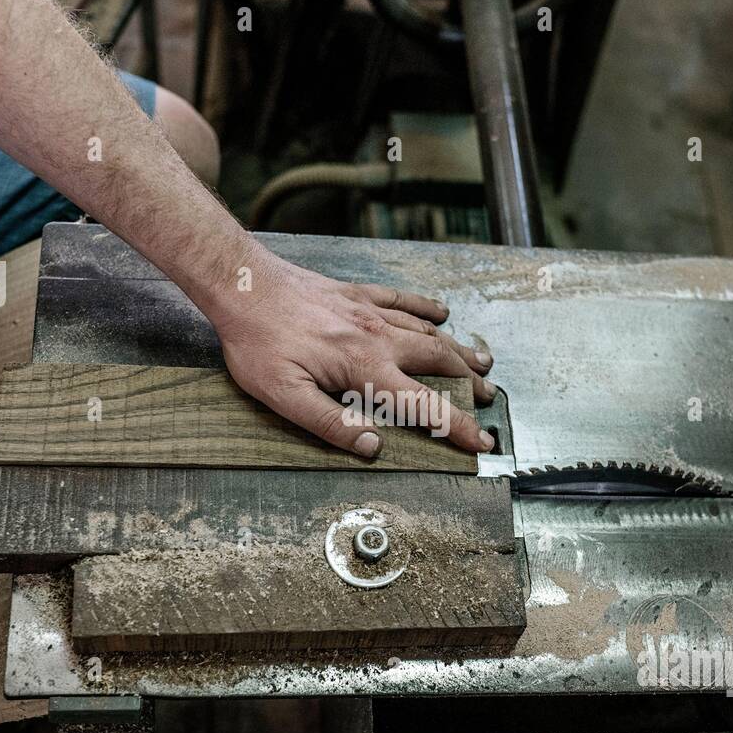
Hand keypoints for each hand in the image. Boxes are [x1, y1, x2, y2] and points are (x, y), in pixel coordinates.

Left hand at [208, 254, 496, 457]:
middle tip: (488, 399)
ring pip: (428, 332)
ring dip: (458, 349)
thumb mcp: (284, 396)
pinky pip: (403, 300)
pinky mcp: (357, 294)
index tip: (482, 442)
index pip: (423, 404)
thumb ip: (330, 424)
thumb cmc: (257, 342)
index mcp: (364, 368)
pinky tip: (441, 312)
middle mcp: (378, 337)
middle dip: (468, 384)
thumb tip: (372, 447)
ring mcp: (370, 312)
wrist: (243, 285)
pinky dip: (426, 307)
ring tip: (482, 363)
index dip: (457, 427)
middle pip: (438, 362)